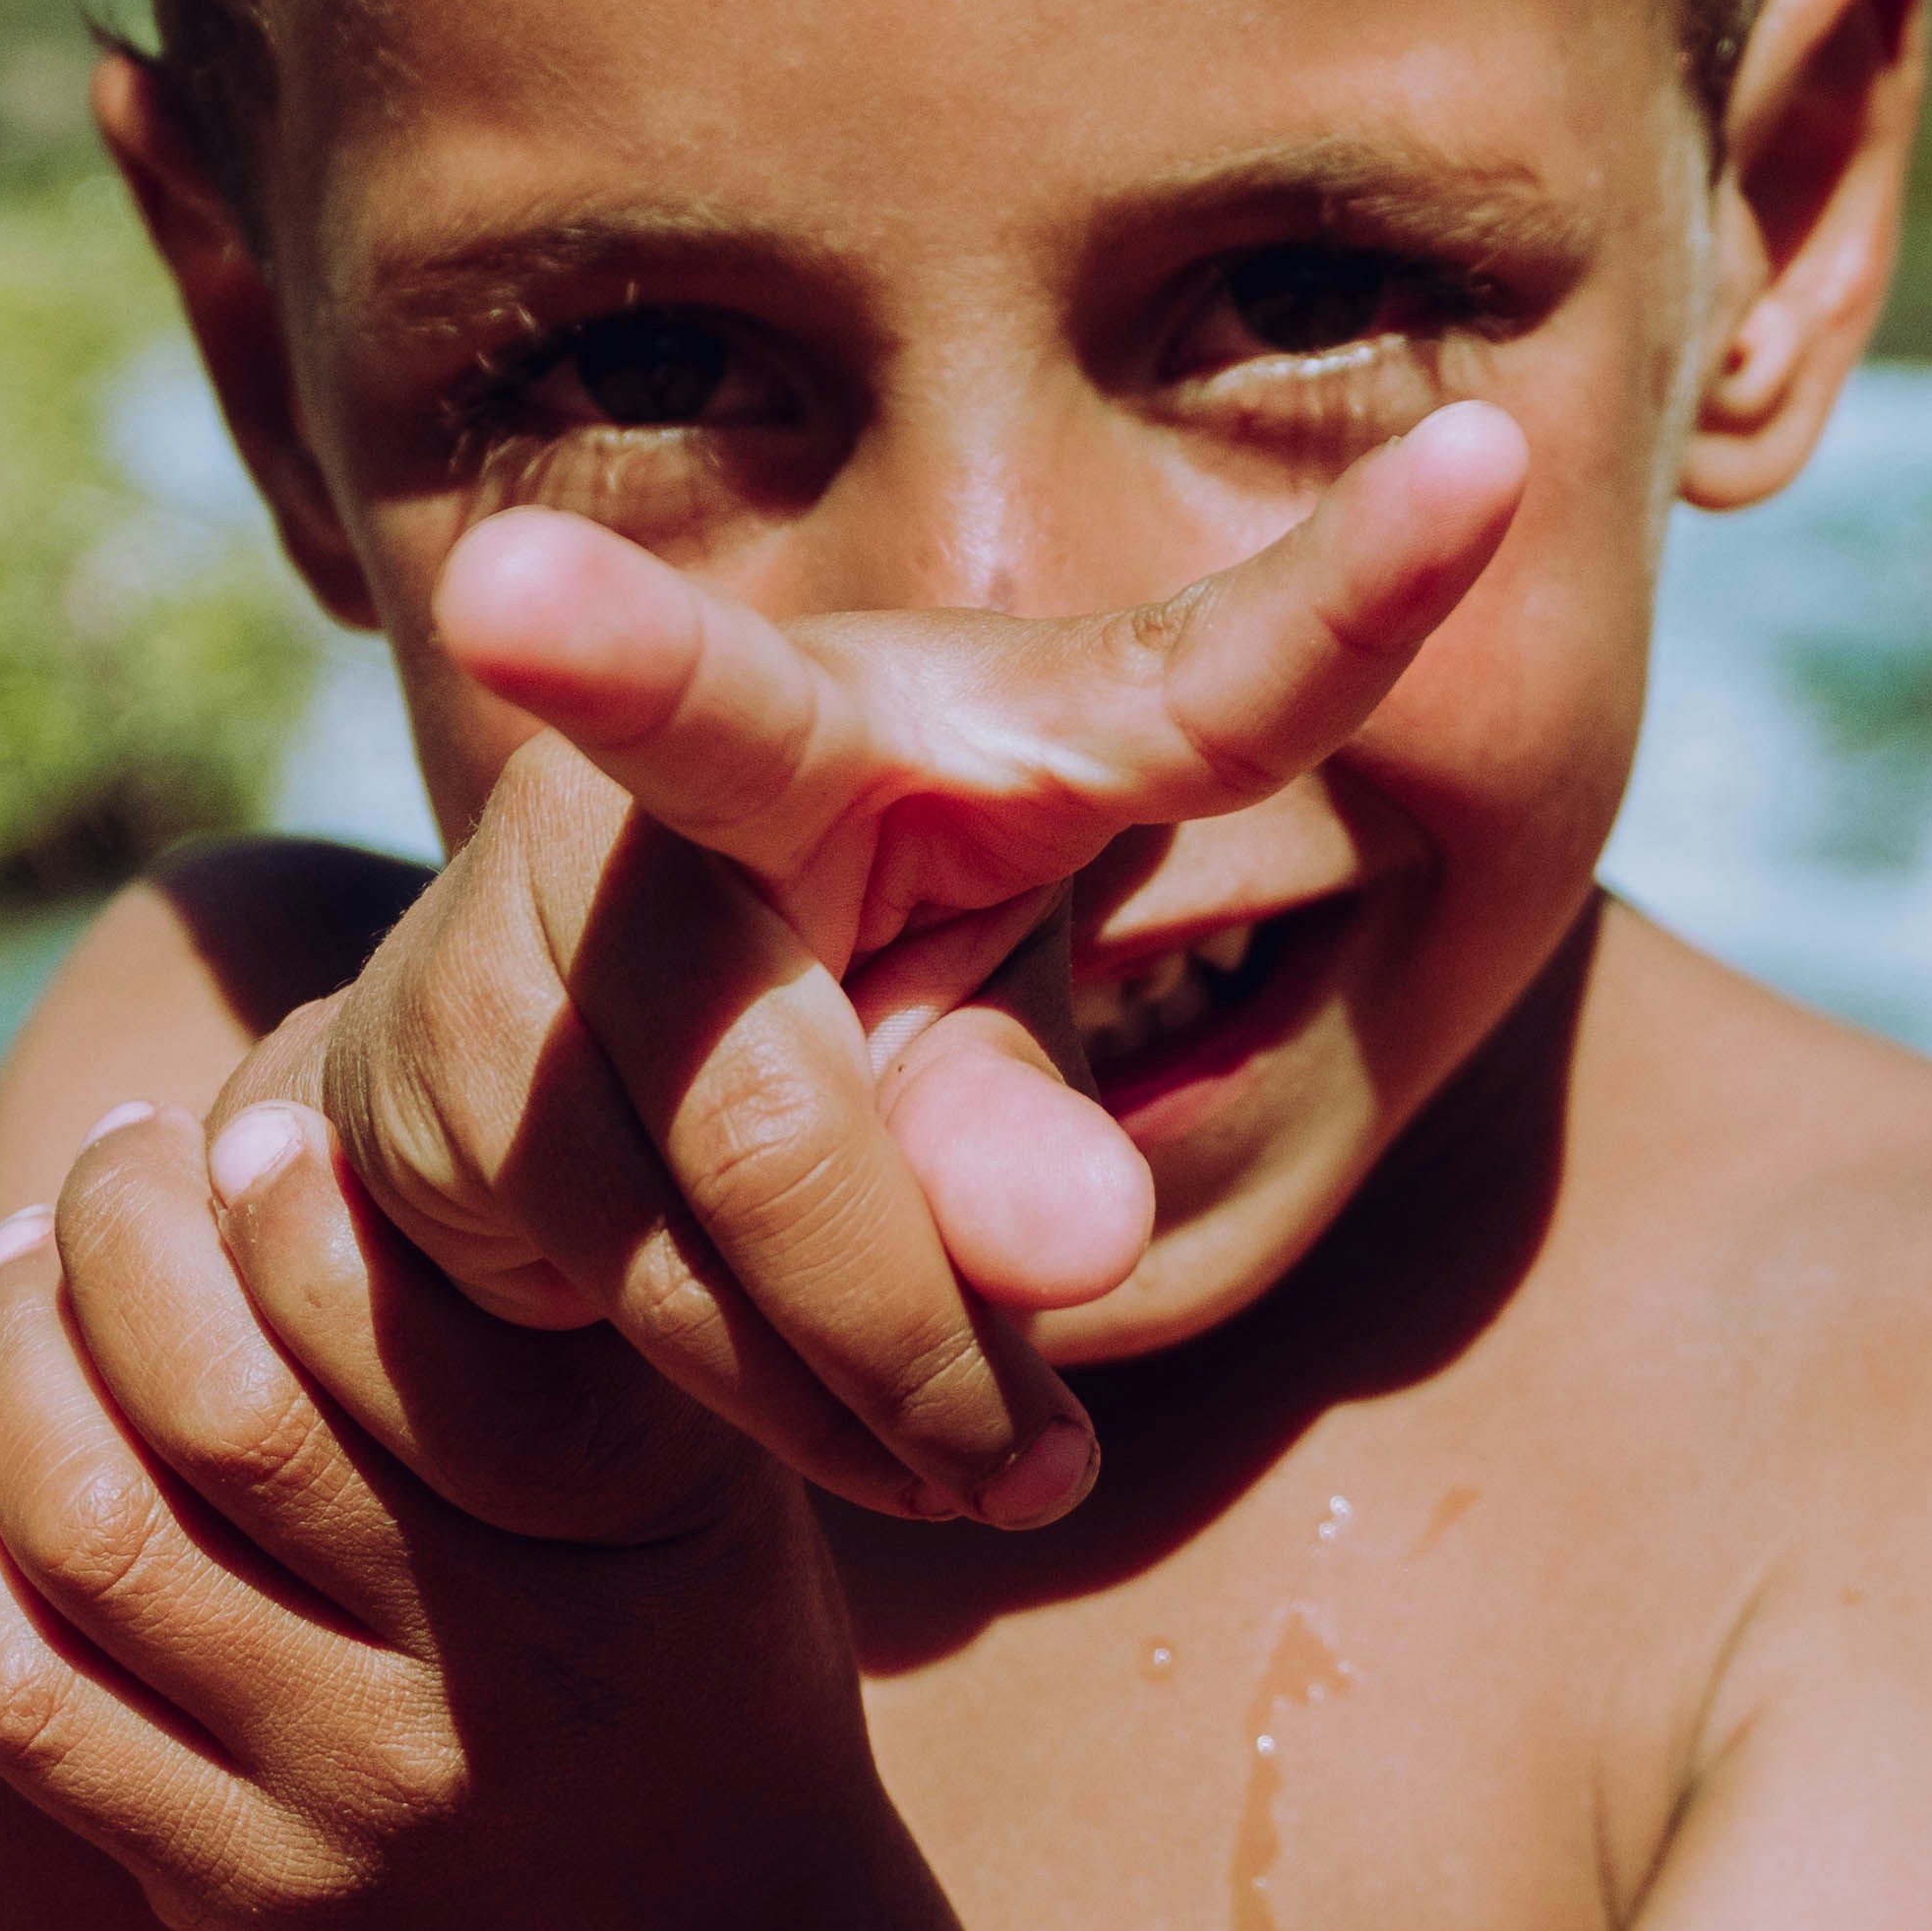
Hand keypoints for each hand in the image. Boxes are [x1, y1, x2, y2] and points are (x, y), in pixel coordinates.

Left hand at [0, 1102, 881, 1930]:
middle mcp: (496, 1677)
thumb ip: (573, 1316)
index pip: (407, 1334)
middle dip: (124, 1246)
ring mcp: (355, 1804)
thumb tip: (369, 1099)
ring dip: (16, 1368)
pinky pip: (28, 1710)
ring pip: (99, 1548)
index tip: (242, 1118)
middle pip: (225, 1422)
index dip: (287, 1205)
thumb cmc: (699, 1626)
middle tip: (108, 1155)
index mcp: (628, 1531)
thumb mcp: (711, 1461)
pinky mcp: (245, 1894)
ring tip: (19, 1267)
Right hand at [216, 398, 1524, 1538]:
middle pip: (716, 711)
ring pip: (773, 1143)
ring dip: (916, 1351)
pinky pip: (663, 1276)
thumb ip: (1033, 1133)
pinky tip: (895, 1453)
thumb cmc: (834, 1043)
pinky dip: (810, 1410)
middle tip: (513, 592)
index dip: (1353, 596)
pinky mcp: (434, 1053)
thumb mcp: (978, 1069)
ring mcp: (549, 884)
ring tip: (1015, 1462)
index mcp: (952, 722)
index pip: (1191, 681)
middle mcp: (736, 751)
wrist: (525, 1134)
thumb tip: (1074, 1244)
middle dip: (621, 640)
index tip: (1497, 469)